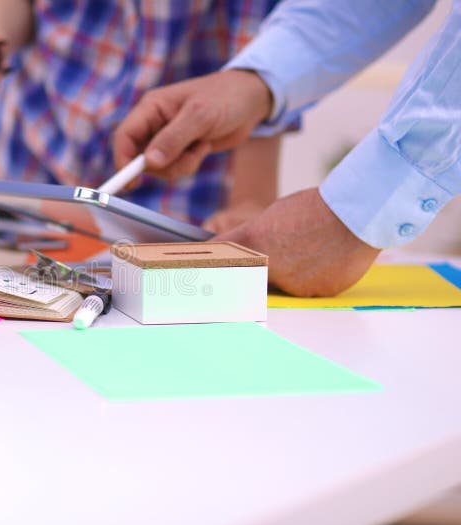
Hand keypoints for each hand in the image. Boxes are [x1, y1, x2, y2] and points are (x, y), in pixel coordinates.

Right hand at [113, 69, 271, 179]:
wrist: (252, 101)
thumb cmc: (226, 97)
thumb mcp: (200, 116)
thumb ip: (173, 139)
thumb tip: (149, 163)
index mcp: (151, 107)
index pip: (124, 136)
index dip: (123, 160)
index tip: (131, 182)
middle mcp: (154, 123)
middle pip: (139, 157)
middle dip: (161, 165)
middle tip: (186, 159)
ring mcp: (166, 137)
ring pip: (158, 167)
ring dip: (180, 165)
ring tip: (201, 147)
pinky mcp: (179, 149)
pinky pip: (174, 168)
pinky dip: (189, 164)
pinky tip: (204, 147)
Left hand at [212, 188, 379, 296]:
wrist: (359, 213)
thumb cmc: (314, 208)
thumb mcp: (272, 217)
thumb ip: (250, 237)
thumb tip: (228, 250)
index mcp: (253, 242)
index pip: (217, 258)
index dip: (204, 265)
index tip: (188, 274)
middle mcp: (269, 267)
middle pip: (248, 278)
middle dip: (247, 273)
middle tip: (260, 263)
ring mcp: (294, 284)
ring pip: (281, 286)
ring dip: (286, 275)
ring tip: (305, 251)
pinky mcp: (318, 293)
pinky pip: (307, 290)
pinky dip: (310, 279)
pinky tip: (322, 260)